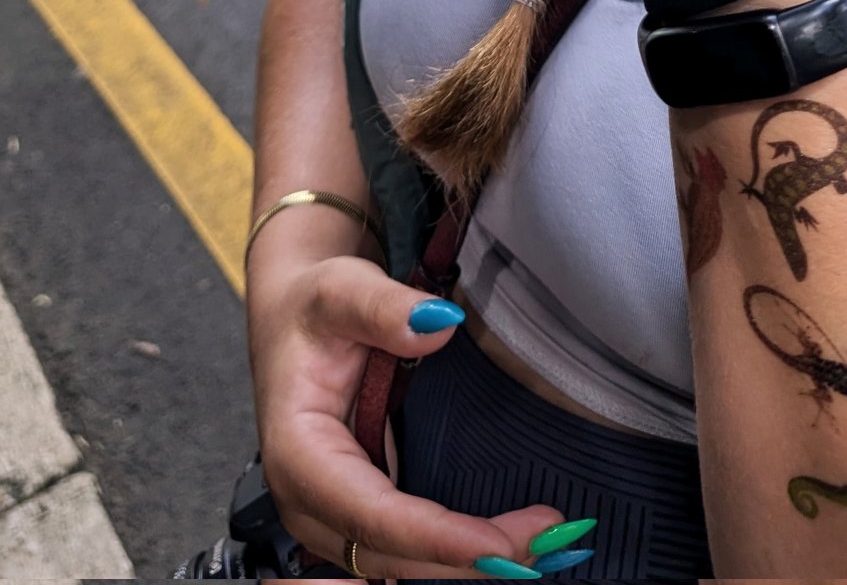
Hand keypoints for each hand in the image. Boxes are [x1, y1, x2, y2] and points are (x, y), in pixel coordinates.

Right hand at [251, 251, 563, 576]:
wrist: (297, 317)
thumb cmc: (312, 306)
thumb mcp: (340, 290)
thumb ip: (383, 307)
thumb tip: (438, 325)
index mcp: (298, 456)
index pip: (372, 515)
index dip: (437, 537)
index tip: (499, 543)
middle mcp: (311, 502)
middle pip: (392, 554)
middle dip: (468, 560)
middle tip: (549, 541)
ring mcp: (335, 514)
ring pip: (401, 565)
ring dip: (468, 565)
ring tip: (543, 547)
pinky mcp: (362, 511)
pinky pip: (408, 550)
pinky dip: (456, 554)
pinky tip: (511, 542)